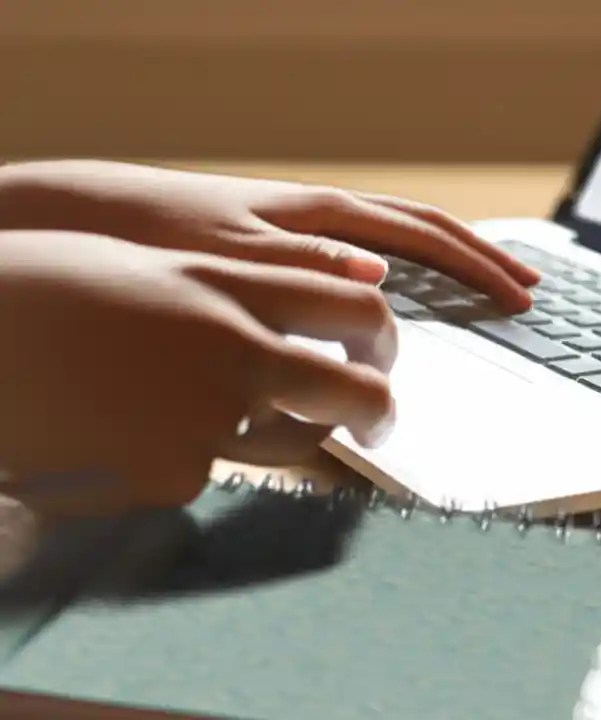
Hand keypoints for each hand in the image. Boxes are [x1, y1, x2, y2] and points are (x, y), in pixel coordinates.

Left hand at [0, 159, 538, 312]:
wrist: (106, 222)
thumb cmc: (166, 243)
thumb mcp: (234, 262)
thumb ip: (305, 269)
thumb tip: (376, 282)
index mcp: (326, 217)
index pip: (425, 236)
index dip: (478, 267)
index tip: (519, 299)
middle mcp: (328, 217)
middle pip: (429, 230)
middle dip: (484, 258)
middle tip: (530, 290)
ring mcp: (316, 229)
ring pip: (406, 239)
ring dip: (456, 260)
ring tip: (492, 284)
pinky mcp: (297, 246)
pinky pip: (376, 254)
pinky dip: (415, 270)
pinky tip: (418, 293)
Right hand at [0, 230, 396, 516]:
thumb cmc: (50, 290)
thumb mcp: (156, 266)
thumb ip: (246, 285)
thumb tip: (340, 280)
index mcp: (231, 285)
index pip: (358, 308)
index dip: (385, 337)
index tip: (381, 355)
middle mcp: (233, 350)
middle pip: (358, 392)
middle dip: (380, 412)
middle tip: (378, 420)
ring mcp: (205, 418)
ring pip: (297, 442)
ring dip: (294, 434)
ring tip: (236, 418)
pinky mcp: (171, 476)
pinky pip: (210, 472)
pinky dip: (188, 457)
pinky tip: (130, 434)